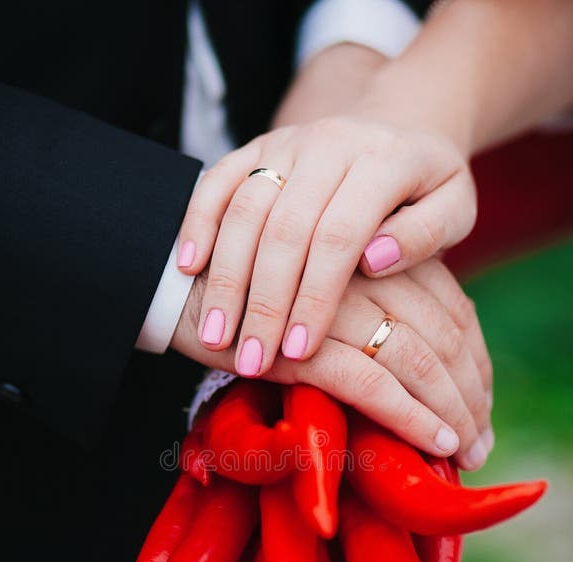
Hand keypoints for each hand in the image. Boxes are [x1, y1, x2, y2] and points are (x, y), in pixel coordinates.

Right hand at [172, 260, 492, 470]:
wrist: (164, 275)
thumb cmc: (245, 290)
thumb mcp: (316, 287)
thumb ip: (363, 307)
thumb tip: (410, 365)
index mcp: (374, 248)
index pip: (451, 304)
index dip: (475, 358)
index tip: (483, 403)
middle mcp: (363, 264)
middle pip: (443, 330)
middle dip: (470, 391)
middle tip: (483, 440)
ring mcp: (332, 299)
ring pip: (414, 355)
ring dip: (448, 408)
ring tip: (467, 448)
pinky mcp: (297, 338)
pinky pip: (368, 380)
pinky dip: (406, 414)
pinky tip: (435, 441)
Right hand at [176, 102, 474, 378]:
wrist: (399, 125)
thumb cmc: (426, 189)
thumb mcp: (454, 209)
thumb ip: (426, 235)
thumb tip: (375, 260)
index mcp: (384, 158)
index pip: (341, 234)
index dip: (317, 296)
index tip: (299, 350)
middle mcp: (330, 143)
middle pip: (286, 228)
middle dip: (265, 302)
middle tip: (250, 359)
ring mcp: (287, 143)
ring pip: (245, 209)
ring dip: (226, 277)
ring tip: (214, 334)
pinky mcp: (256, 147)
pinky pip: (217, 181)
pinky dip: (197, 222)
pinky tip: (186, 267)